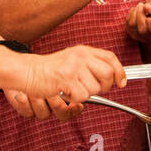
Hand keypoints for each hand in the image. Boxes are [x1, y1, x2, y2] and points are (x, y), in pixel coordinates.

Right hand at [8, 44, 126, 121]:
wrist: (28, 71)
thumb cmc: (49, 69)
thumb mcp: (72, 60)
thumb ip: (90, 65)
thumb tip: (111, 77)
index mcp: (83, 51)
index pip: (110, 58)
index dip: (120, 71)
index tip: (121, 82)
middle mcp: (80, 56)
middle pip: (108, 74)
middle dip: (104, 86)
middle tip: (91, 88)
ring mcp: (74, 67)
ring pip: (95, 88)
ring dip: (85, 94)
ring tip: (72, 89)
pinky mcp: (66, 79)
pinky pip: (82, 96)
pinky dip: (75, 99)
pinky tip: (66, 92)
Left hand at [125, 0, 150, 43]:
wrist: (150, 21)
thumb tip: (146, 7)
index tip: (149, 18)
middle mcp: (148, 38)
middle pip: (142, 30)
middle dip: (141, 15)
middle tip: (143, 5)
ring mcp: (138, 36)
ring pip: (133, 25)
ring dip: (135, 12)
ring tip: (140, 6)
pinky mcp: (130, 31)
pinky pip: (128, 21)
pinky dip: (131, 13)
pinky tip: (137, 10)